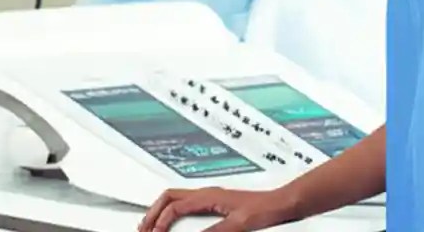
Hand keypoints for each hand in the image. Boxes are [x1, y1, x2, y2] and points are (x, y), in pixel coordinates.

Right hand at [139, 187, 299, 231]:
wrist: (280, 204)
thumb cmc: (263, 209)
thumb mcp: (238, 225)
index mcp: (208, 196)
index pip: (174, 206)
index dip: (161, 222)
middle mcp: (206, 194)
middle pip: (169, 198)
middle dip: (152, 213)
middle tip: (142, 229)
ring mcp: (210, 198)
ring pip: (176, 199)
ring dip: (160, 211)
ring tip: (150, 226)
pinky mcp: (215, 205)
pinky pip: (186, 205)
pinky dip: (173, 213)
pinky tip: (173, 224)